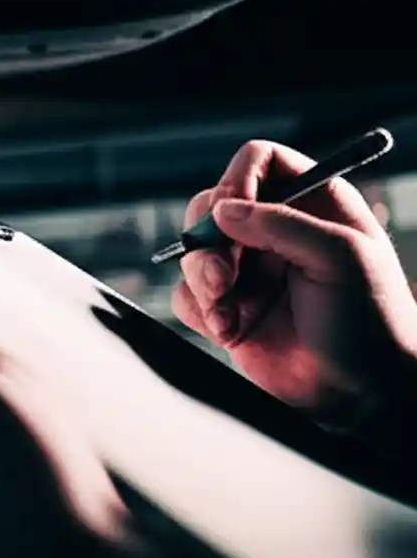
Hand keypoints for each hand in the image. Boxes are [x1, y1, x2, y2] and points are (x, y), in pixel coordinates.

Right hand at [172, 140, 416, 426]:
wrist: (363, 396)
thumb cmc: (371, 323)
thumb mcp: (341, 259)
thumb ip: (282, 224)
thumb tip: (223, 211)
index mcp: (312, 204)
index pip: (258, 161)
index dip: (239, 179)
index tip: (233, 214)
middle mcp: (275, 231)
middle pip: (212, 204)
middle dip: (207, 239)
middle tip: (222, 273)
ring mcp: (248, 271)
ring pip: (192, 251)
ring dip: (201, 280)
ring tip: (227, 309)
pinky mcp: (227, 309)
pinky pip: (187, 295)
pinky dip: (199, 311)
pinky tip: (230, 332)